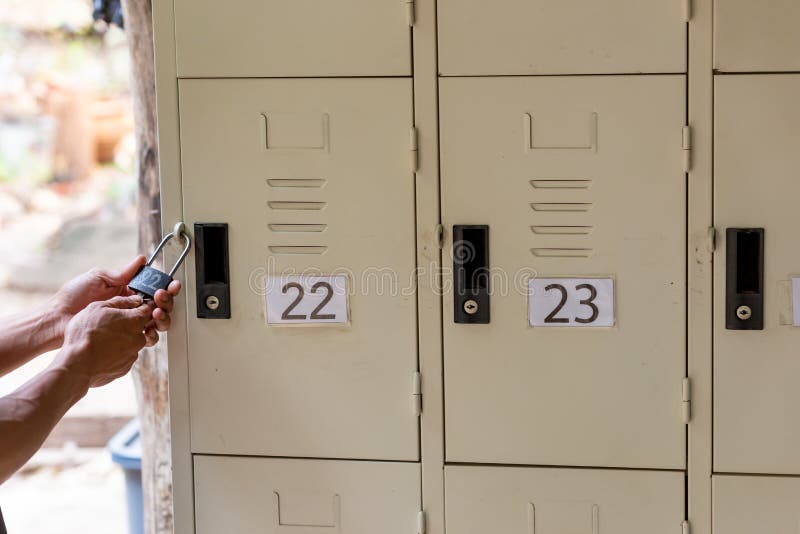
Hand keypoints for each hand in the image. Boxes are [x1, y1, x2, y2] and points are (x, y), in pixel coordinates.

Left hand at [51, 256, 181, 346]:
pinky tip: (149, 330)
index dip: (165, 286)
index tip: (172, 284)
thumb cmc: (73, 296)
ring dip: (163, 316)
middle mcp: (131, 307)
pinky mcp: (125, 337)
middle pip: (160, 304)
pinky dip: (152, 335)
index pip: (152, 288)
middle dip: (166, 300)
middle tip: (161, 297)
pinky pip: (146, 338)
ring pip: (157, 321)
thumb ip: (122, 273)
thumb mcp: (98, 277)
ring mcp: (129, 322)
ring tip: (157, 312)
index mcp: (126, 291)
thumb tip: (142, 260)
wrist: (58, 319)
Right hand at [55, 295, 152, 388]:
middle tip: (108, 324)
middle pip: (139, 327)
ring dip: (120, 339)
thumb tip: (135, 299)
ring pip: (131, 342)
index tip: (128, 306)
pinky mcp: (126, 367)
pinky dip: (115, 353)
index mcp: (136, 320)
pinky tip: (100, 352)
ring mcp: (133, 354)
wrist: (78, 365)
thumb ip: (120, 302)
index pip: (147, 309)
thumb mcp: (98, 308)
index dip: (138, 306)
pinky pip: (123, 356)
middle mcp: (139, 338)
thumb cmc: (86, 333)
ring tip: (101, 339)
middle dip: (127, 323)